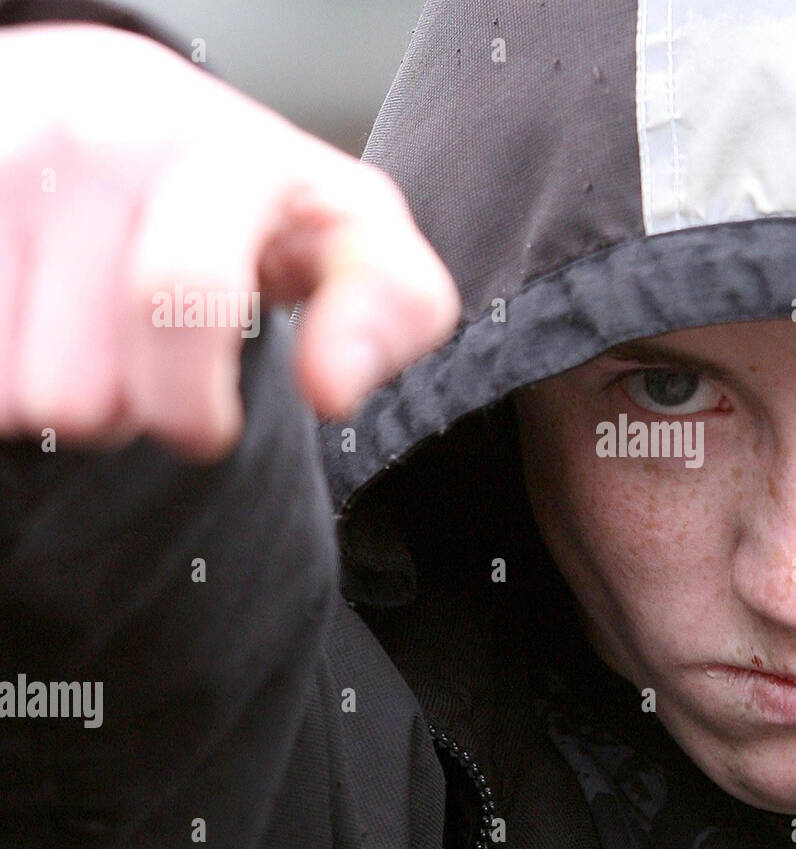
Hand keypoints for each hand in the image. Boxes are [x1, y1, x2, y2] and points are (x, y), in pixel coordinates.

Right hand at [0, 24, 460, 459]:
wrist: (120, 103)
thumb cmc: (255, 199)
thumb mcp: (355, 241)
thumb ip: (389, 313)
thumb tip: (331, 390)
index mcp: (222, 155)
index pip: (178, 299)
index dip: (189, 407)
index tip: (205, 431)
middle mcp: (99, 136)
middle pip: (76, 392)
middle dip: (121, 412)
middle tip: (149, 364)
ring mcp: (2, 154)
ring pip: (7, 393)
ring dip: (47, 391)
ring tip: (90, 332)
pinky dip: (1, 365)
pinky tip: (36, 315)